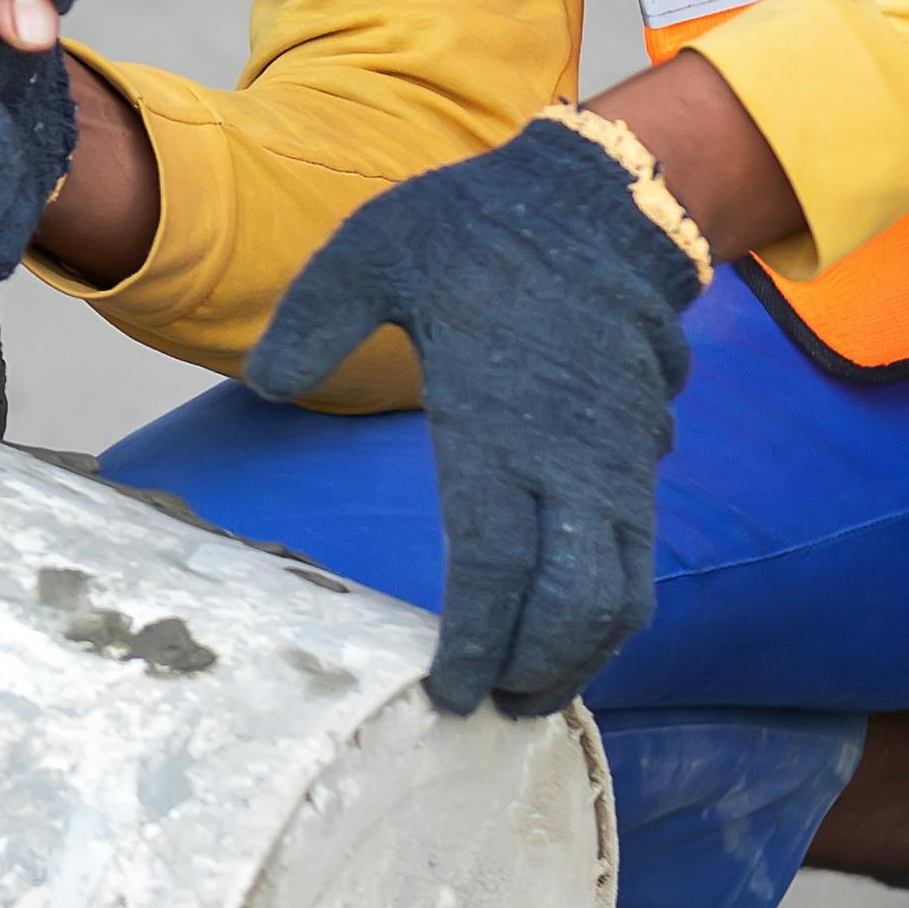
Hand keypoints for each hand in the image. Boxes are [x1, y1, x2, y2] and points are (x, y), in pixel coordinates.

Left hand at [241, 114, 704, 716]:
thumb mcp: (371, 251)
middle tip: (489, 710)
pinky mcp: (643, 456)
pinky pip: (640, 556)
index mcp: (496, 419)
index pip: (496, 562)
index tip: (449, 692)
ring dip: (585, 654)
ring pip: (625, 591)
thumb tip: (264, 382)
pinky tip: (567, 629)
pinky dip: (610, 609)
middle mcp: (571, 455)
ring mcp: (618, 461)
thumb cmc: (473, 226)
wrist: (595, 197)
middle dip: (539, 672)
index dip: (478, 640)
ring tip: (531, 690)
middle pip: (578, 602)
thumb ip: (312, 321)